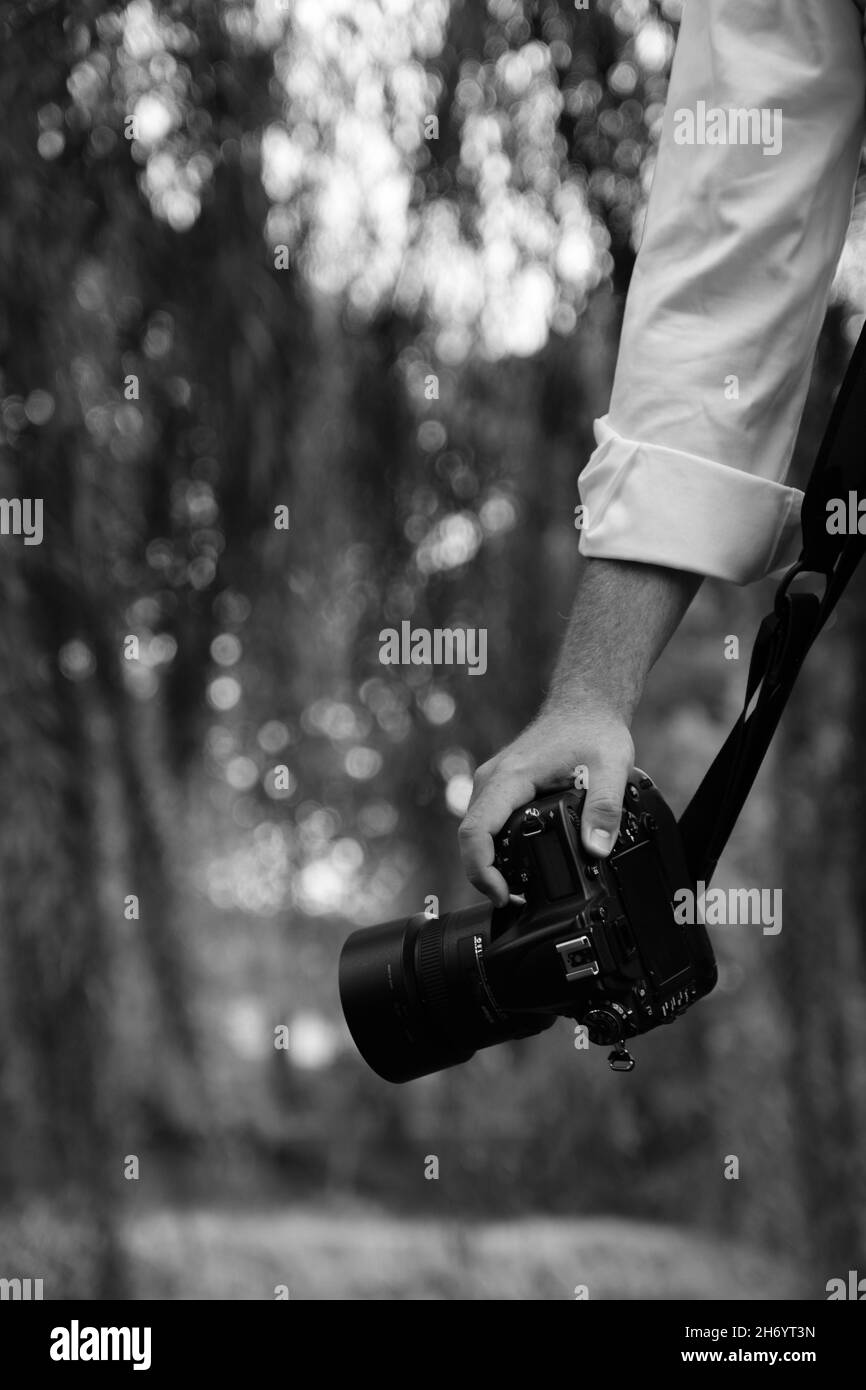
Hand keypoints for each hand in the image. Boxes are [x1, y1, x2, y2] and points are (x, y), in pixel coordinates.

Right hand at [458, 700, 634, 905]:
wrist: (583, 705)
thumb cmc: (593, 730)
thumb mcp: (612, 767)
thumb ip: (605, 809)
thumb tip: (596, 848)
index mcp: (511, 778)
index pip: (476, 831)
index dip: (481, 871)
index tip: (503, 894)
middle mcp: (492, 779)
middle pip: (469, 837)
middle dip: (483, 874)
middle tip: (513, 900)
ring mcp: (492, 781)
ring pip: (475, 830)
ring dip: (486, 861)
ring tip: (516, 887)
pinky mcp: (499, 785)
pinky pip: (484, 820)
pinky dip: (493, 845)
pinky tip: (517, 862)